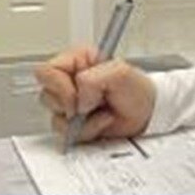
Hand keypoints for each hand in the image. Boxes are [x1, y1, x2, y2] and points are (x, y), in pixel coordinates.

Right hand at [34, 48, 155, 143]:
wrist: (148, 113)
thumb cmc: (137, 89)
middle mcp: (70, 82)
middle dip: (70, 105)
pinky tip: (101, 123)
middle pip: (47, 96)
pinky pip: (66, 134)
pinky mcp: (74, 124)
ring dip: (82, 120)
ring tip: (103, 112)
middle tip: (91, 106)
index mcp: (77, 61)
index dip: (57, 85)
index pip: (46, 71)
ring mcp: (71, 104)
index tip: (76, 96)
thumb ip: (92, 79)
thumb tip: (78, 97)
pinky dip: (87, 132)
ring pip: (55, 117)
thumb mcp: (119, 72)